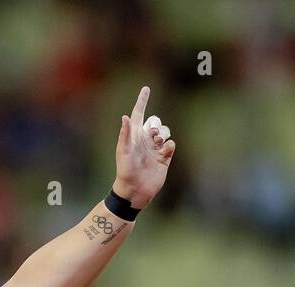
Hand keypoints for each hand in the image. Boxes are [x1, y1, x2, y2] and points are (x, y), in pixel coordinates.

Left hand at [113, 86, 175, 208]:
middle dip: (156, 126)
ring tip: (157, 145)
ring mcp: (155, 149)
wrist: (135, 190)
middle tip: (152, 136)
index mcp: (134, 136)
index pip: (138, 114)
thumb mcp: (123, 152)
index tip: (146, 89)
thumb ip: (125, 134)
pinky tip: (164, 152)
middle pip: (155, 122)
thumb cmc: (125, 171)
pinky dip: (169, 146)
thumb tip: (125, 116)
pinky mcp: (164, 158)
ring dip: (163, 135)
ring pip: (165, 132)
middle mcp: (145, 141)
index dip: (142, 101)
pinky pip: (171, 144)